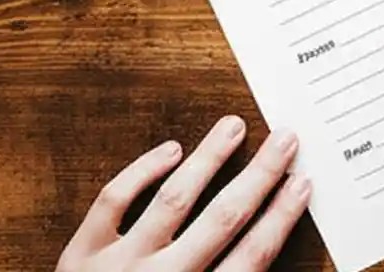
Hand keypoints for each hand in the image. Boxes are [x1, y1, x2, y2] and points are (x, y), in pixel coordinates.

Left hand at [57, 117, 309, 271]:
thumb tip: (260, 256)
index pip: (252, 257)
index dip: (280, 217)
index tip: (302, 183)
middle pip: (222, 220)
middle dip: (259, 177)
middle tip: (284, 140)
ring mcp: (118, 266)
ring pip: (172, 200)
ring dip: (208, 159)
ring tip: (233, 126)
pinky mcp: (81, 256)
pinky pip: (113, 200)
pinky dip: (143, 171)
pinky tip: (171, 150)